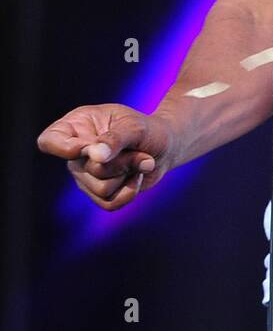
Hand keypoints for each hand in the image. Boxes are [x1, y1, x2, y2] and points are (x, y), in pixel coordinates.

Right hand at [37, 104, 176, 211]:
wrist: (165, 147)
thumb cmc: (147, 130)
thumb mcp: (135, 127)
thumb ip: (115, 139)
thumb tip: (95, 156)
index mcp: (77, 126)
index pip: (49, 140)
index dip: (62, 149)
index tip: (84, 149)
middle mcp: (76, 152)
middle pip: (87, 169)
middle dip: (121, 161)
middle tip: (137, 149)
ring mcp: (85, 175)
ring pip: (100, 188)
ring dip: (129, 173)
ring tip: (140, 160)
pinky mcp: (98, 194)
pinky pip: (109, 204)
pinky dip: (130, 191)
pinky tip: (136, 178)